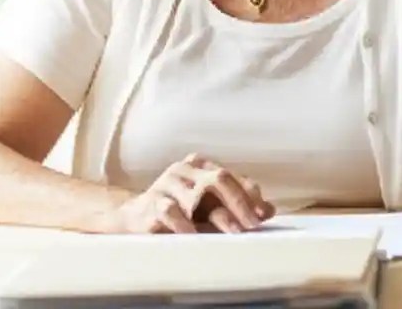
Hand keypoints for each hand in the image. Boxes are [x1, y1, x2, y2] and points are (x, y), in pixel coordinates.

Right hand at [107, 154, 274, 233]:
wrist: (132, 219)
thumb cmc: (176, 212)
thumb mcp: (208, 207)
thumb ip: (236, 206)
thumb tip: (269, 211)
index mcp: (200, 166)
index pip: (232, 176)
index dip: (251, 195)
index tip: (264, 215)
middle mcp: (184, 171)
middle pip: (219, 179)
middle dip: (240, 202)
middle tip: (252, 224)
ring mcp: (166, 185)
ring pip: (198, 195)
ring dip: (220, 215)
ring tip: (235, 232)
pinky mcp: (151, 204)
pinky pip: (170, 211)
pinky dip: (185, 224)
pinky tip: (196, 235)